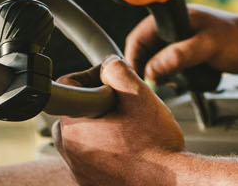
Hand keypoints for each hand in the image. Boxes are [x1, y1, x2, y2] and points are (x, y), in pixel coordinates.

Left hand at [53, 58, 186, 185]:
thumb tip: (108, 64)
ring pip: (84, 134)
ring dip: (103, 126)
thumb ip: (118, 71)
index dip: (93, 76)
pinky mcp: (88, 182)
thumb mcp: (139, 96)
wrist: (169, 184)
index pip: (68, 85)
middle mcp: (69, 151)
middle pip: (75, 111)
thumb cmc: (155, 147)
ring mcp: (78, 169)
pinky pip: (91, 156)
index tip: (113, 84)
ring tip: (130, 130)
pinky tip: (129, 148)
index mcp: (74, 127)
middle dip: (98, 103)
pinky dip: (107, 148)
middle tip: (125, 107)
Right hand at [125, 5, 237, 81]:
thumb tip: (152, 71)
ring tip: (176, 82)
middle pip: (145, 50)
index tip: (136, 78)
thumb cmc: (237, 39)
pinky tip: (186, 80)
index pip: (139, 36)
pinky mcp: (187, 52)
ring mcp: (179, 40)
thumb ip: (179, 56)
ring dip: (162, 74)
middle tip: (157, 86)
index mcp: (173, 18)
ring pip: (156, 61)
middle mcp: (173, 28)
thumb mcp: (207, 47)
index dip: (134, 58)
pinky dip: (173, 76)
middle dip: (148, 69)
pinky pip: (170, 66)